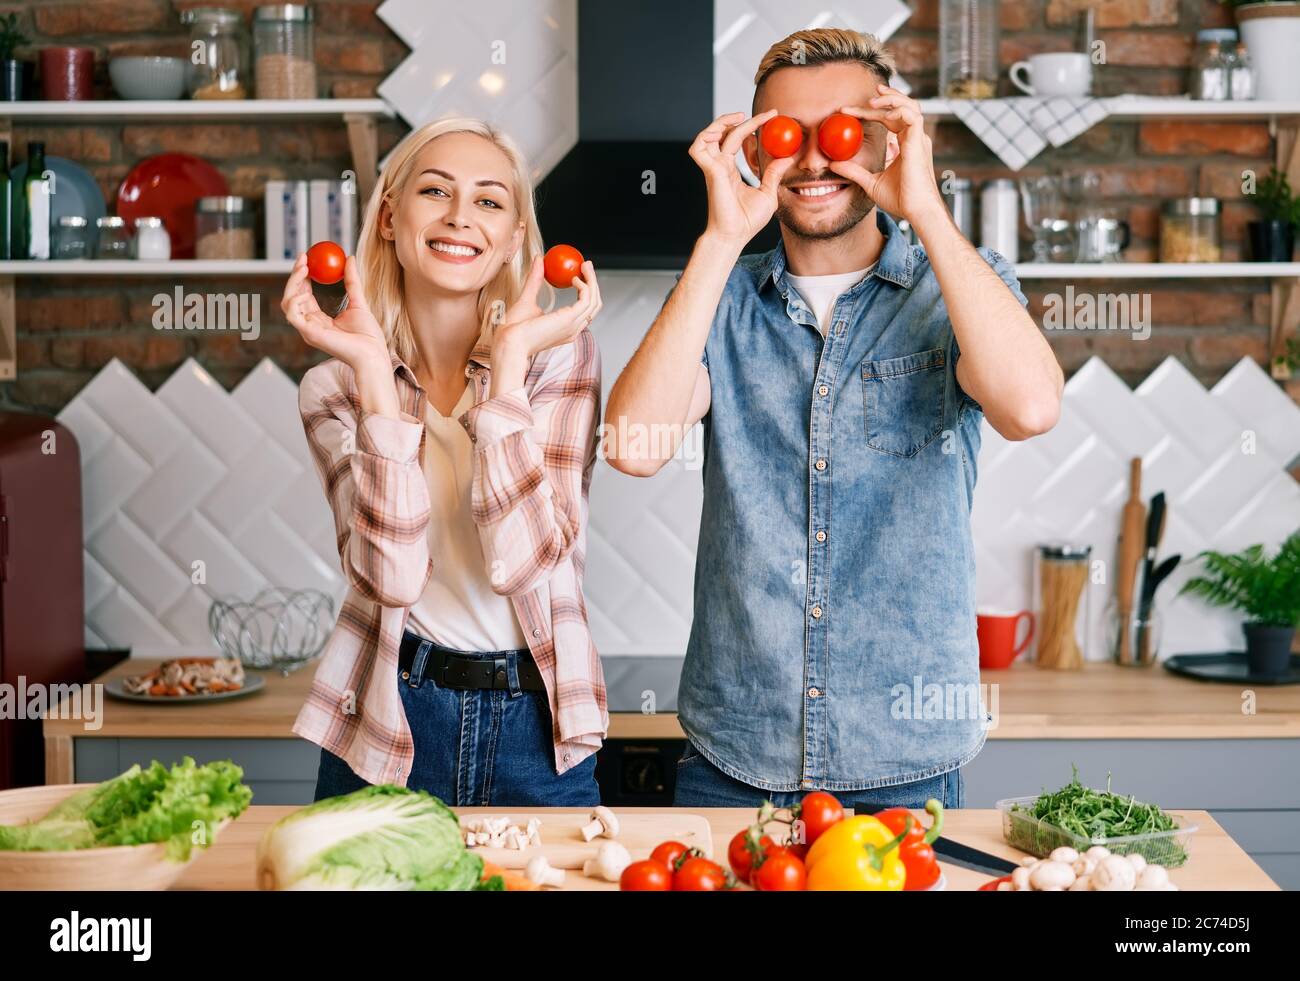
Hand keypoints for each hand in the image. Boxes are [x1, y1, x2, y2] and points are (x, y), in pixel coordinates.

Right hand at [282, 252, 399, 416]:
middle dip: (294, 275)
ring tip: (305, 269)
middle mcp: (310, 324)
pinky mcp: (309, 334)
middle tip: (303, 258)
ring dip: (292, 283)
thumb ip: (352, 281)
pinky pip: (292, 315)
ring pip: (287, 303)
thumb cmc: (368, 335)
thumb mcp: (359, 301)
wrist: (373, 353)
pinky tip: (306, 291)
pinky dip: (294, 301)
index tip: (307, 257)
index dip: (302, 275)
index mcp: (319, 319)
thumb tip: (350, 258)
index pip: (304, 293)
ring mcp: (308, 330)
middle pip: (292, 296)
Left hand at [491, 255, 601, 393]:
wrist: (509, 341)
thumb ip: (535, 280)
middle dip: (593, 283)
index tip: (579, 274)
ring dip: (592, 280)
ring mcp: (573, 326)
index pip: (584, 310)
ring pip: (594, 301)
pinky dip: (585, 286)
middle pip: (594, 305)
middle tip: (586, 264)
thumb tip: (538, 259)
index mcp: (565, 328)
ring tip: (584, 265)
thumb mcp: (526, 299)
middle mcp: (573, 329)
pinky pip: (586, 301)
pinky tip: (574, 278)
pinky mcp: (569, 320)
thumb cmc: (513, 328)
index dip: (586, 291)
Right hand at [689, 110, 795, 246]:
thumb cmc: (747, 221)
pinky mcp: (711, 172)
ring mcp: (713, 168)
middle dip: (738, 118)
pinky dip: (706, 136)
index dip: (752, 126)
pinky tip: (722, 133)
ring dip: (720, 122)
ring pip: (708, 135)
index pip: (737, 140)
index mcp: (730, 170)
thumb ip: (773, 174)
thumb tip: (787, 158)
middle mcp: (719, 166)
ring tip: (739, 117)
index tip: (771, 116)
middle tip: (764, 114)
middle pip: (723, 133)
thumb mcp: (767, 194)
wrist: (734, 236)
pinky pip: (698, 148)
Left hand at [831, 85, 947, 230]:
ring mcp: (918, 139)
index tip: (847, 112)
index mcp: (906, 144)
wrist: (916, 210)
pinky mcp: (919, 142)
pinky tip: (882, 113)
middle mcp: (914, 138)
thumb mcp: (870, 182)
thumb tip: (834, 164)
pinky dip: (898, 109)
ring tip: (871, 101)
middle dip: (884, 98)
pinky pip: (912, 116)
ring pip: (910, 105)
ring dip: (891, 99)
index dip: (870, 113)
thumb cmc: (901, 199)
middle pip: (901, 107)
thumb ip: (854, 171)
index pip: (890, 119)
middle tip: (865, 98)